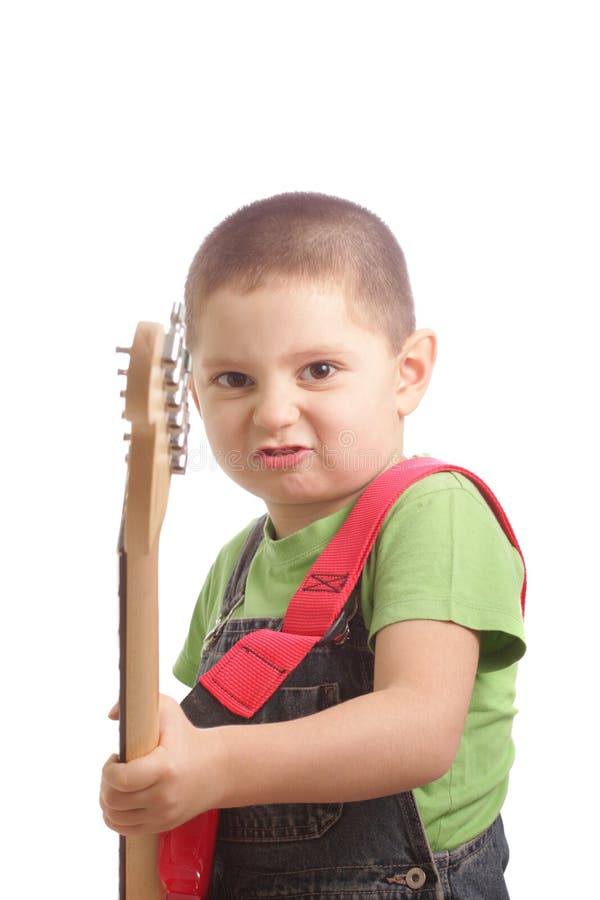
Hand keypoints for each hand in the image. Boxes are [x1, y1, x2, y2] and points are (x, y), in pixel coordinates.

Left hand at [100, 694, 222, 835]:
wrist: (218, 769)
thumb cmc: (187, 737)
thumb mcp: (168, 710)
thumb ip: (138, 704)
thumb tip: (111, 714)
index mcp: (165, 767)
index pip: (122, 779)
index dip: (108, 770)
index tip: (114, 757)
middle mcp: (164, 796)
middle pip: (113, 800)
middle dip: (105, 783)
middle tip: (114, 770)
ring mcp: (163, 814)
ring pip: (114, 817)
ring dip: (107, 800)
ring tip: (118, 783)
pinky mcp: (162, 826)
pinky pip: (124, 829)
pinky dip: (114, 817)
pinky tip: (122, 799)